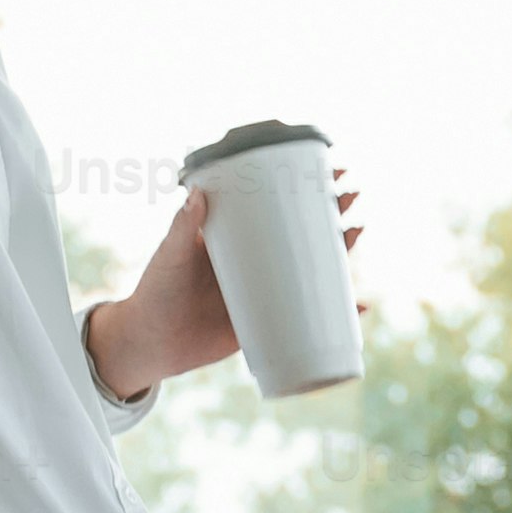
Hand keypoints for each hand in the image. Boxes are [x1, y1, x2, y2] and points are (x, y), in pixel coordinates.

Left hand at [84, 173, 364, 401]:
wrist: (152, 344)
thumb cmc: (156, 291)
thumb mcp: (170, 255)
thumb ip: (182, 227)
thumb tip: (198, 193)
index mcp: (235, 238)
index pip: (274, 205)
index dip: (301, 188)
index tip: (327, 168)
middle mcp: (254, 261)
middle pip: (302, 233)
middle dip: (331, 213)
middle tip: (352, 196)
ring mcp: (264, 291)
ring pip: (311, 270)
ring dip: (340, 254)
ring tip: (358, 234)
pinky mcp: (268, 322)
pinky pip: (308, 314)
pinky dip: (335, 311)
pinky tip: (359, 306)